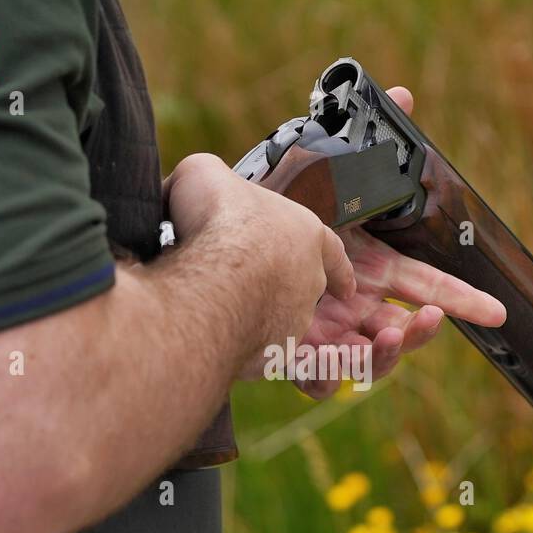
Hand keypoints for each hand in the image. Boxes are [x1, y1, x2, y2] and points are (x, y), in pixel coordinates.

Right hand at [162, 152, 355, 376]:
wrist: (216, 276)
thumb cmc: (218, 219)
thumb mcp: (204, 175)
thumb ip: (205, 184)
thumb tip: (183, 196)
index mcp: (307, 235)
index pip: (331, 250)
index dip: (337, 265)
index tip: (349, 289)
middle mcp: (309, 282)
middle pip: (300, 288)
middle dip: (277, 291)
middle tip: (247, 288)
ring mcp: (292, 322)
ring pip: (277, 323)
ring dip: (254, 320)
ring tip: (220, 314)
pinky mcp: (270, 357)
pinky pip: (255, 355)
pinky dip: (236, 348)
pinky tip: (211, 340)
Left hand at [292, 86, 506, 398]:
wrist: (207, 230)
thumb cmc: (265, 203)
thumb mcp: (317, 169)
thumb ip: (365, 142)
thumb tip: (402, 94)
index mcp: (365, 267)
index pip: (423, 285)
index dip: (461, 298)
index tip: (498, 310)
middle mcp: (350, 305)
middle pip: (403, 330)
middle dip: (426, 332)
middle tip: (429, 319)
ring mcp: (321, 333)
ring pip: (369, 361)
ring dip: (388, 354)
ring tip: (391, 333)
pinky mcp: (288, 355)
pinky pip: (317, 380)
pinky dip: (327, 379)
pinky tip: (325, 368)